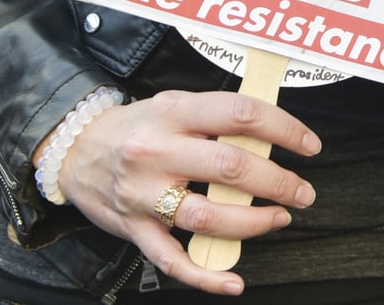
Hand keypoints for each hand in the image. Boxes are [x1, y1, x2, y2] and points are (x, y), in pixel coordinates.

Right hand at [48, 89, 320, 294]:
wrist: (75, 152)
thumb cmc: (137, 126)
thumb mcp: (173, 103)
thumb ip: (216, 114)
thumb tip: (270, 129)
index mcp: (173, 113)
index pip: (239, 114)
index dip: (283, 129)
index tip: (308, 144)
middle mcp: (157, 152)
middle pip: (229, 167)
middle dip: (277, 182)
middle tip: (303, 190)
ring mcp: (144, 194)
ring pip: (207, 216)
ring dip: (253, 222)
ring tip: (280, 217)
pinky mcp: (135, 229)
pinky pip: (172, 260)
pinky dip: (205, 275)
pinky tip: (233, 281)